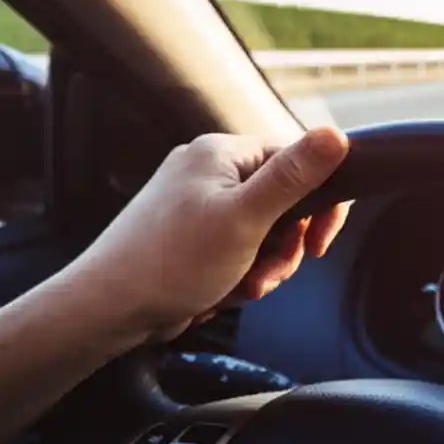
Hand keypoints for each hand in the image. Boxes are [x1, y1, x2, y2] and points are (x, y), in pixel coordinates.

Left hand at [65, 128, 349, 342]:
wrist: (107, 309)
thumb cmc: (171, 262)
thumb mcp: (245, 218)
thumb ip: (294, 177)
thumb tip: (336, 134)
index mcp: (222, 152)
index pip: (296, 160)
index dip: (318, 204)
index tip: (317, 244)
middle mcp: (209, 170)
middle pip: (282, 202)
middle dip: (281, 247)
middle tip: (265, 272)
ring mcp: (197, 203)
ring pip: (262, 232)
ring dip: (261, 266)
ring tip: (237, 286)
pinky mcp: (190, 235)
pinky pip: (237, 249)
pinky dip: (236, 273)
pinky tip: (217, 290)